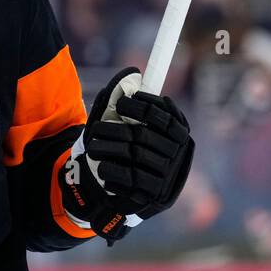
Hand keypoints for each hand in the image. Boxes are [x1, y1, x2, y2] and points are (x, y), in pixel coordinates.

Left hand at [58, 67, 194, 242]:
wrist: (129, 197)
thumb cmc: (131, 151)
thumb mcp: (130, 125)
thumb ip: (129, 100)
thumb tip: (130, 73)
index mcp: (179, 131)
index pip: (163, 115)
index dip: (141, 106)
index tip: (120, 104)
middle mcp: (179, 153)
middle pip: (142, 135)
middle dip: (113, 130)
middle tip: (94, 130)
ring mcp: (169, 175)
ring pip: (134, 155)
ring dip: (107, 150)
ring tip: (92, 148)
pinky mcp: (156, 195)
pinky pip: (131, 179)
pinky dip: (113, 172)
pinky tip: (103, 169)